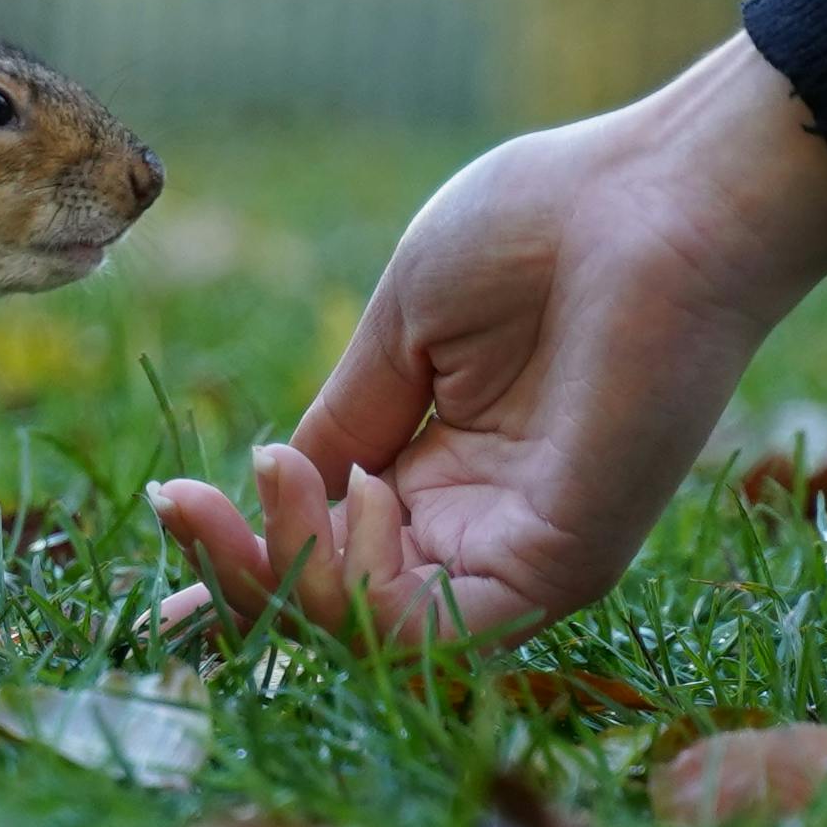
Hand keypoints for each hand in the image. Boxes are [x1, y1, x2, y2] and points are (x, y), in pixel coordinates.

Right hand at [147, 27, 826, 644]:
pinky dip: (361, 584)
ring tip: (268, 480)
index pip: (328, 550)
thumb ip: (341, 423)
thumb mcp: (403, 331)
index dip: (240, 559)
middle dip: (239, 570)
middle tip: (181, 507)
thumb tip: (263, 486)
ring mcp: (525, 557)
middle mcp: (482, 532)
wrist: (662, 193)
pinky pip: (433, 629)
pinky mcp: (565, 566)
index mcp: (444, 474)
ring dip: (287, 572)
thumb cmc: (549, 226)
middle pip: (332, 606)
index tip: (164, 529)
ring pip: (370, 633)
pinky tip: (354, 494)